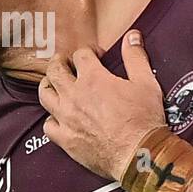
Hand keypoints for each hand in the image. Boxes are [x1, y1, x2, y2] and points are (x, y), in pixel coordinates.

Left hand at [39, 30, 166, 182]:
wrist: (139, 154)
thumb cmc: (144, 120)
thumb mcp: (147, 84)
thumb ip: (136, 57)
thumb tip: (132, 36)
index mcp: (93, 78)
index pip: (80, 55)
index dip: (88, 51)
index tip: (95, 56)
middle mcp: (74, 95)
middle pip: (54, 70)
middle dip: (59, 62)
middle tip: (66, 63)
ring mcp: (67, 118)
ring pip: (45, 95)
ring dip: (48, 86)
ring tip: (55, 85)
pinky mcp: (66, 139)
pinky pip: (48, 125)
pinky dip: (51, 119)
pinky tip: (59, 118)